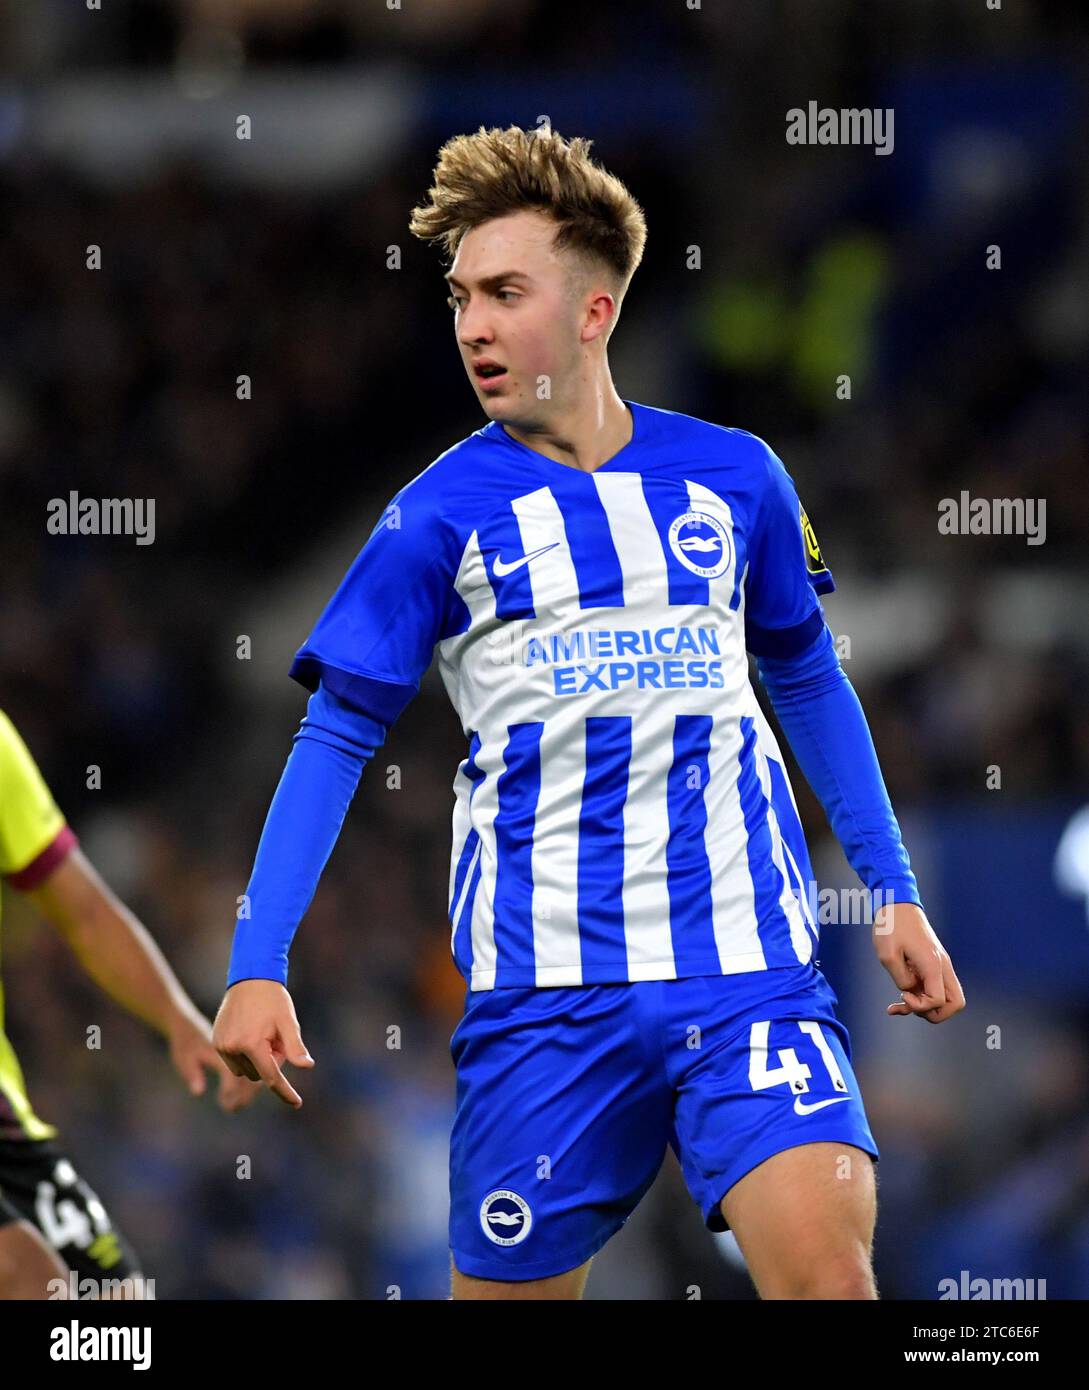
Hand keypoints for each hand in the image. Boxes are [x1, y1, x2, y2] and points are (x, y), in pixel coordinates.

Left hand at [168, 1010, 261, 1111]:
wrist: (190, 1024)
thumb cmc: (185, 1043)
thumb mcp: (184, 1058)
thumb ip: (192, 1074)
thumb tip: (198, 1092)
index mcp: (223, 1051)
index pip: (233, 1076)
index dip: (231, 1093)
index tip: (227, 1107)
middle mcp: (235, 1050)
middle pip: (250, 1074)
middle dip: (245, 1094)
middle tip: (235, 1108)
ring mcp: (238, 1050)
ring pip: (253, 1071)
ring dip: (248, 1090)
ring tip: (237, 1105)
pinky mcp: (238, 1052)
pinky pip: (250, 1067)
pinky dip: (248, 1081)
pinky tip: (236, 1093)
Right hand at [212, 980, 313, 1107]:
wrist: (249, 978)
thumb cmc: (273, 999)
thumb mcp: (288, 1021)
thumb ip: (295, 1047)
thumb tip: (307, 1066)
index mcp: (252, 1044)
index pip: (272, 1077)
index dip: (285, 1091)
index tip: (297, 1103)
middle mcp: (233, 1048)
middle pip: (259, 1073)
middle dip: (271, 1062)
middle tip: (276, 1038)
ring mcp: (221, 1045)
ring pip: (245, 1069)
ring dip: (257, 1060)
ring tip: (263, 1033)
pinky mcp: (215, 1041)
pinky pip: (234, 1060)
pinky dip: (245, 1055)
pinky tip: (251, 1032)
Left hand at [872, 901, 965, 1023]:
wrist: (898, 903)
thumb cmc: (891, 926)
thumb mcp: (887, 955)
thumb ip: (901, 979)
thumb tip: (911, 990)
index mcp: (933, 964)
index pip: (939, 1001)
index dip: (920, 1006)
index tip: (902, 994)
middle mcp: (942, 966)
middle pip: (956, 1004)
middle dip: (933, 1013)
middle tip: (910, 1004)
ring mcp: (941, 965)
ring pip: (949, 998)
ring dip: (928, 1006)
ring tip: (903, 1001)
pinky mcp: (934, 963)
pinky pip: (937, 987)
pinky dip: (924, 995)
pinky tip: (903, 993)